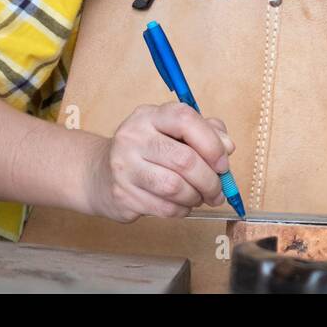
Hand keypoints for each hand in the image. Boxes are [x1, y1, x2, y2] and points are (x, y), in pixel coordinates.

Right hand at [84, 102, 235, 222]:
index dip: (211, 143)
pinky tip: (182, 205)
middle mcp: (133, 137)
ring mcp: (124, 167)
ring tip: (200, 197)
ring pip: (175, 187)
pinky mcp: (121, 195)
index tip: (223, 163)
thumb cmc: (146, 150)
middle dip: (210, 180)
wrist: (98, 172)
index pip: (185, 119)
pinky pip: (164, 208)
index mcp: (150, 116)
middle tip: (218, 191)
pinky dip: (181, 210)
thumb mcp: (172, 131)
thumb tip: (227, 147)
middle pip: (184, 160)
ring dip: (196, 197)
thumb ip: (205, 132)